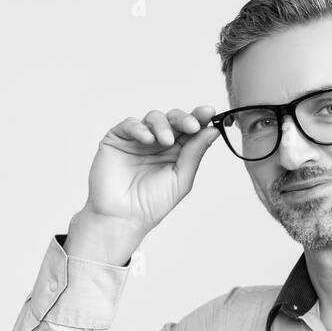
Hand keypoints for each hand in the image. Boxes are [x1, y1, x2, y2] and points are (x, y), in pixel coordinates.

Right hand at [83, 105, 223, 236]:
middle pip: (173, 119)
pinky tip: (147, 140)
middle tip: (192, 126)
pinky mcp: (118, 139)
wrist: (122, 217)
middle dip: (184, 119)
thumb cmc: (151, 204)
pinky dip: (140, 129)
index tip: (209, 112)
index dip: (199, 118)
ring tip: (166, 141)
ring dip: (163, 126)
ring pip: (153, 118)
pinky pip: (130, 124)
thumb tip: (213, 131)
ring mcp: (138, 140)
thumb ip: (195, 153)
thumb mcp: (181, 179)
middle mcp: (158, 143)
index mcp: (176, 152)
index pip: (190, 130)